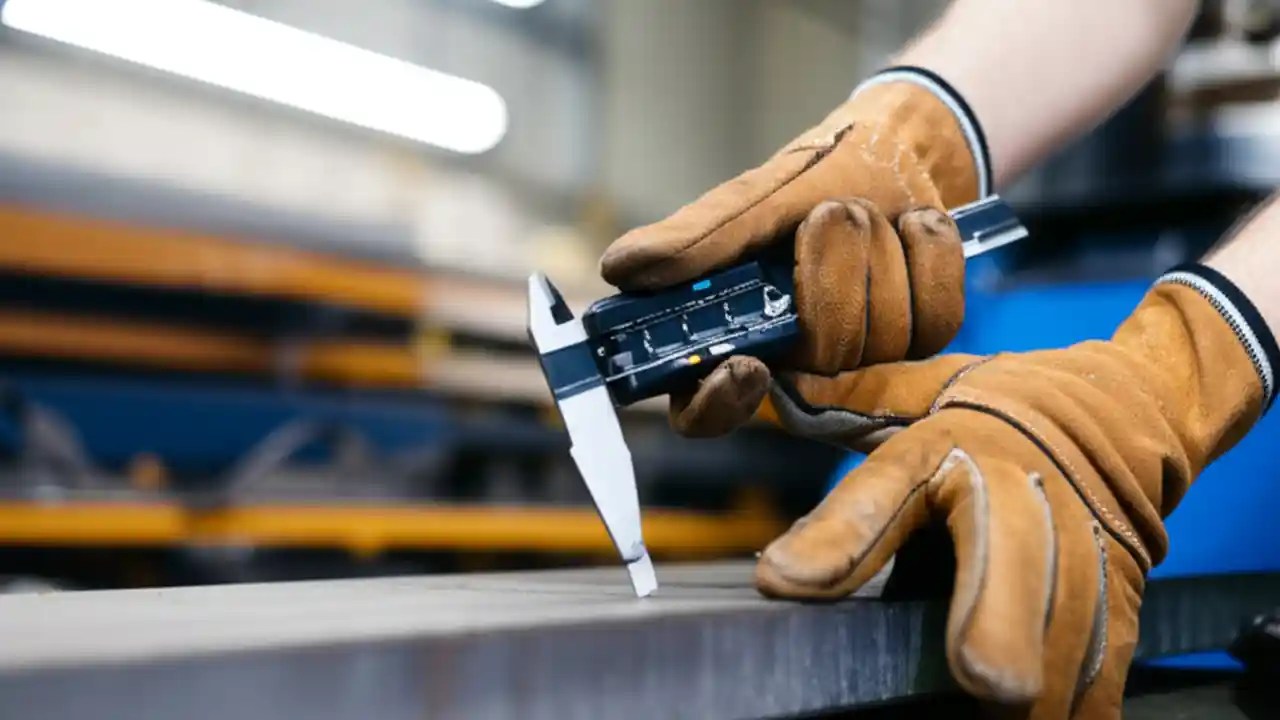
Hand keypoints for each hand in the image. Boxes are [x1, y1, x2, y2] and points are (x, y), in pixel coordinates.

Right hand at [599, 76, 984, 437]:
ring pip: (887, 337)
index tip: (745, 365)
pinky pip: (938, 316)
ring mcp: (864, 357)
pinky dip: (928, 252)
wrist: (893, 148)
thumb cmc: (809, 176)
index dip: (720, 404)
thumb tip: (617, 267)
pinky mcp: (923, 338)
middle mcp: (797, 361)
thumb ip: (695, 239)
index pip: (705, 412)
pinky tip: (913, 224)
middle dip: (833, 268)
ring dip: (879, 249)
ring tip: (866, 212)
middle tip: (830, 214)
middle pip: (825, 353)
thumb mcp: (749, 200)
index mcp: (734, 338)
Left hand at [753, 277, 1268, 717]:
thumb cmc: (995, 408)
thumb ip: (846, 405)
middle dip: (1000, 620)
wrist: (1121, 405)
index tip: (784, 578)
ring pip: (1071, 613)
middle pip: (1011, 553)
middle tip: (986, 681)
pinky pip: (1109, 650)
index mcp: (948, 442)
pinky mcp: (1121, 588)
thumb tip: (779, 390)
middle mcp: (1021, 487)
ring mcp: (1082, 538)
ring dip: (1050, 679)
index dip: (839, 534)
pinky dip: (1087, 699)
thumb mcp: (917, 394)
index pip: (884, 483)